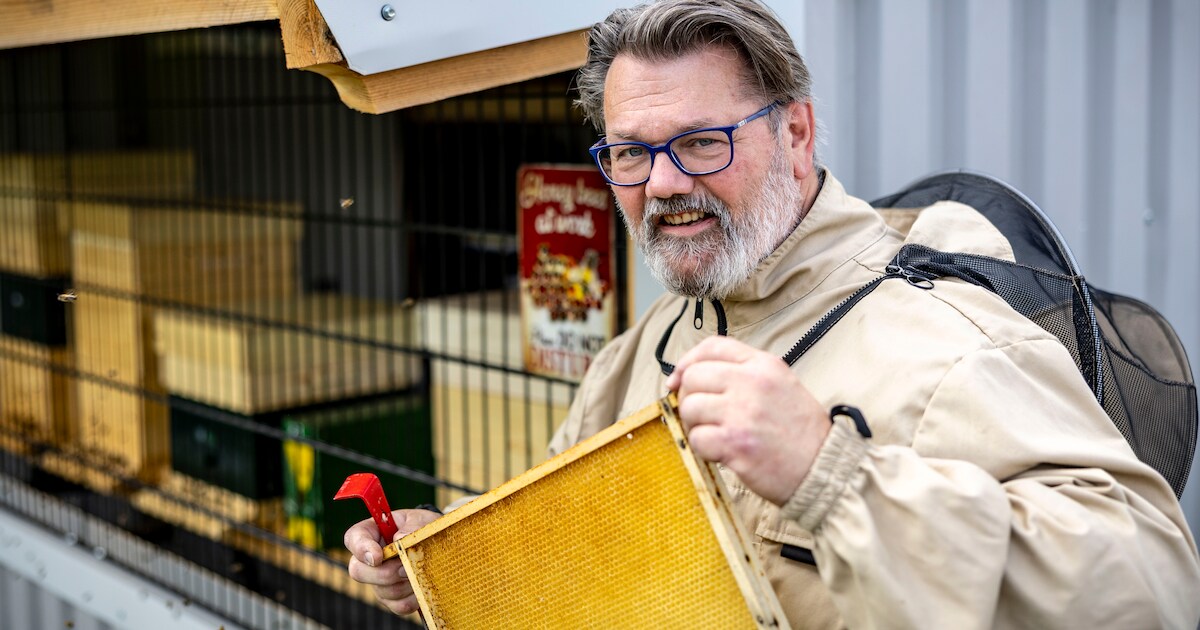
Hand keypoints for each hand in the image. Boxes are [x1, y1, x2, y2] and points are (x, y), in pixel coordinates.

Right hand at [345, 508, 440, 615]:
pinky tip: (424, 584)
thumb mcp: (421, 520)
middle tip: (406, 566)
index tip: (378, 556)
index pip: (353, 538)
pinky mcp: (392, 599)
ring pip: (384, 591)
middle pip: (358, 572)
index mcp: (372, 532)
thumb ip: (412, 527)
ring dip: (406, 583)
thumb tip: (400, 539)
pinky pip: (399, 605)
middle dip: (386, 572)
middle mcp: (370, 559)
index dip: (361, 549)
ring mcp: (379, 581)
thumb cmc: (423, 528)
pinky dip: (415, 597)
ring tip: (422, 571)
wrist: (437, 544)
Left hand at [664, 336, 830, 504]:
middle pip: (693, 377)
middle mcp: (752, 382)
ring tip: (716, 436)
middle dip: (689, 398)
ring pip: (690, 408)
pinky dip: (703, 448)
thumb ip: (745, 375)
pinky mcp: (735, 443)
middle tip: (703, 417)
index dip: (687, 362)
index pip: (712, 346)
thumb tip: (695, 377)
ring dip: (695, 425)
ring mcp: (742, 412)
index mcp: (764, 365)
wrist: (825, 469)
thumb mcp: (782, 386)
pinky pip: (696, 438)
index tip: (678, 380)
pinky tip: (722, 453)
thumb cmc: (802, 433)